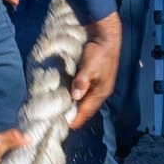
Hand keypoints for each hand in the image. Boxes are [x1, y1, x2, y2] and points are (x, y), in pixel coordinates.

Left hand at [69, 11, 120, 129]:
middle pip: (86, 109)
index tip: (62, 127)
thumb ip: (82, 81)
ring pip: (85, 102)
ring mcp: (98, 87)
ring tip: (60, 113)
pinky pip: (85, 95)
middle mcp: (100, 92)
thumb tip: (75, 97)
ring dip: (74, 107)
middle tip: (57, 121)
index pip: (86, 112)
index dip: (75, 120)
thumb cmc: (99, 52)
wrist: (106, 37)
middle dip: (74, 116)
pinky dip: (76, 99)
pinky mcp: (94, 81)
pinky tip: (67, 99)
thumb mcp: (89, 66)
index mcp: (101, 92)